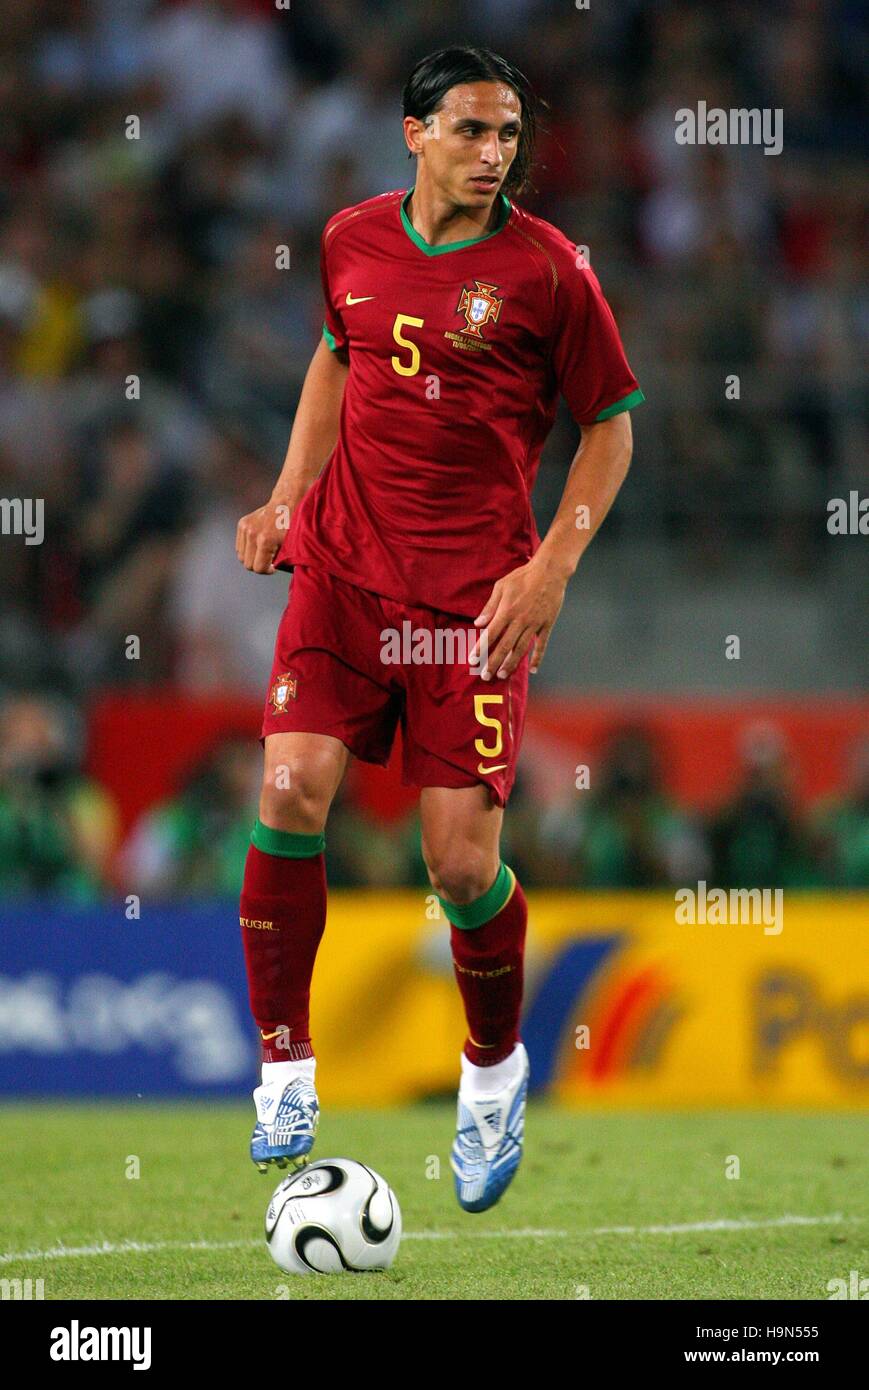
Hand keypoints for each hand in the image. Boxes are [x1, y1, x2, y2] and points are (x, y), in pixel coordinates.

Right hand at [235, 498, 291, 573]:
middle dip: (259, 564)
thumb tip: (274, 570)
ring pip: (241, 556)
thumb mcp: (290, 546)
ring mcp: (245, 528)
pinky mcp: (242, 524)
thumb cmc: (293, 525)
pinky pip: (240, 546)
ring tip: (264, 551)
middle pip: (248, 564)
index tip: (274, 566)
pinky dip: (248, 548)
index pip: (258, 568)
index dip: (267, 570)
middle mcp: (252, 534)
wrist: (287, 502)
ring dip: (252, 557)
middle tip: (269, 560)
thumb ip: (280, 561)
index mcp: (265, 541)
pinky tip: (259, 543)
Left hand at [470, 556, 566, 679]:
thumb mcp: (501, 587)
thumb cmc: (523, 577)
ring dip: (511, 663)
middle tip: (486, 676)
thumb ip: (490, 607)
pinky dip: (538, 658)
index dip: (480, 649)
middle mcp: (519, 621)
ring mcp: (534, 624)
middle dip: (493, 662)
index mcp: (506, 611)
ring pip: (521, 649)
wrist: (550, 571)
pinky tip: (534, 669)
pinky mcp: (547, 624)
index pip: (490, 635)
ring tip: (503, 674)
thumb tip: (478, 623)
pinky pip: (542, 644)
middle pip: (504, 646)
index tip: (472, 660)